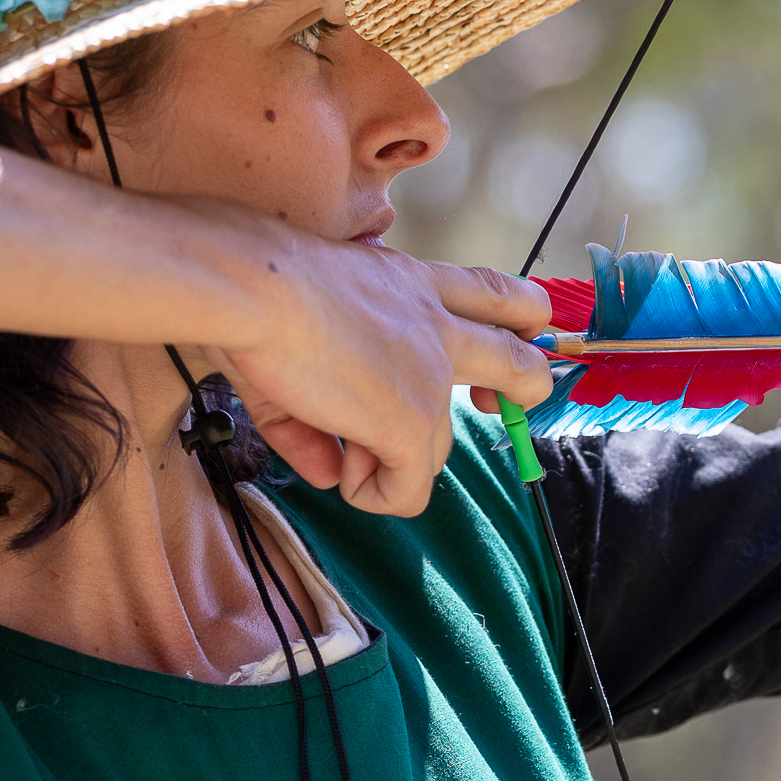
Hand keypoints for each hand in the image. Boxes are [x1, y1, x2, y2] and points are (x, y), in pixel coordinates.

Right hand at [197, 222, 553, 515]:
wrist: (252, 286)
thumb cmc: (257, 287)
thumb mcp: (297, 336)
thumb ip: (315, 410)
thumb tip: (330, 471)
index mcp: (416, 285)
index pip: (496, 295)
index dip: (513, 324)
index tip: (488, 347)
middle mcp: (437, 329)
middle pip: (523, 361)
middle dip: (527, 389)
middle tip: (482, 404)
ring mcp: (431, 379)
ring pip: (445, 446)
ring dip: (398, 461)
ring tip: (345, 450)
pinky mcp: (412, 422)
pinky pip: (410, 490)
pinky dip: (377, 494)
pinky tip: (344, 475)